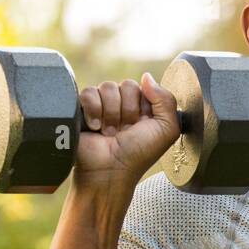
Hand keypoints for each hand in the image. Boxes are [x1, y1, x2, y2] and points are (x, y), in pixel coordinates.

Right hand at [73, 73, 180, 190]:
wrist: (109, 172)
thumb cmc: (138, 155)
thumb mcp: (166, 129)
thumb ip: (166, 99)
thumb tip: (146, 76)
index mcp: (144, 108)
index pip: (145, 87)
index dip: (144, 106)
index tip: (141, 126)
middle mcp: (124, 106)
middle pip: (127, 85)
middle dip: (127, 111)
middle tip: (124, 132)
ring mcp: (102, 106)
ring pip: (108, 87)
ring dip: (111, 114)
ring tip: (109, 133)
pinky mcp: (82, 108)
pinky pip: (88, 92)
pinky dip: (93, 110)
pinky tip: (95, 128)